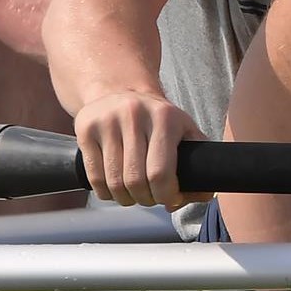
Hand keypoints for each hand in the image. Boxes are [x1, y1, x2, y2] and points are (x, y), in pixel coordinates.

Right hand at [70, 90, 207, 208]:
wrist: (121, 90)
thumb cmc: (158, 118)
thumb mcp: (184, 130)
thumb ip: (200, 163)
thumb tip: (204, 195)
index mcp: (164, 117)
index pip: (160, 172)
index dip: (166, 195)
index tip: (169, 200)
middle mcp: (134, 115)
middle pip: (135, 181)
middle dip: (146, 199)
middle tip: (150, 198)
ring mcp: (107, 121)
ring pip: (114, 183)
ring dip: (126, 199)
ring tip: (134, 195)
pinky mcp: (86, 129)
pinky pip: (94, 177)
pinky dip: (106, 193)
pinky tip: (115, 189)